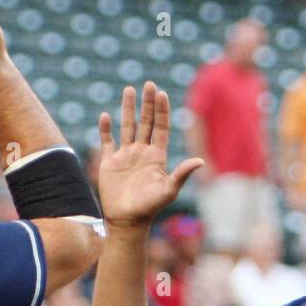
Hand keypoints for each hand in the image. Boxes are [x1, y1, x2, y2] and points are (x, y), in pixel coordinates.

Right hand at [97, 82, 203, 228]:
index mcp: (157, 156)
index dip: (161, 110)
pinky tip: (105, 115)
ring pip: (127, 126)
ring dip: (127, 109)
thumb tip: (200, 161)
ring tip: (129, 89)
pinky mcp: (110, 163)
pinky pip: (107, 141)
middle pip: (145, 122)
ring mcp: (125, 156)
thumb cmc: (149, 208)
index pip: (160, 127)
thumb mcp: (168, 190)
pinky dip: (105, 129)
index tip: (161, 94)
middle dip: (147, 103)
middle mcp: (142, 152)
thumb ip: (181, 174)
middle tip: (148, 84)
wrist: (126, 221)